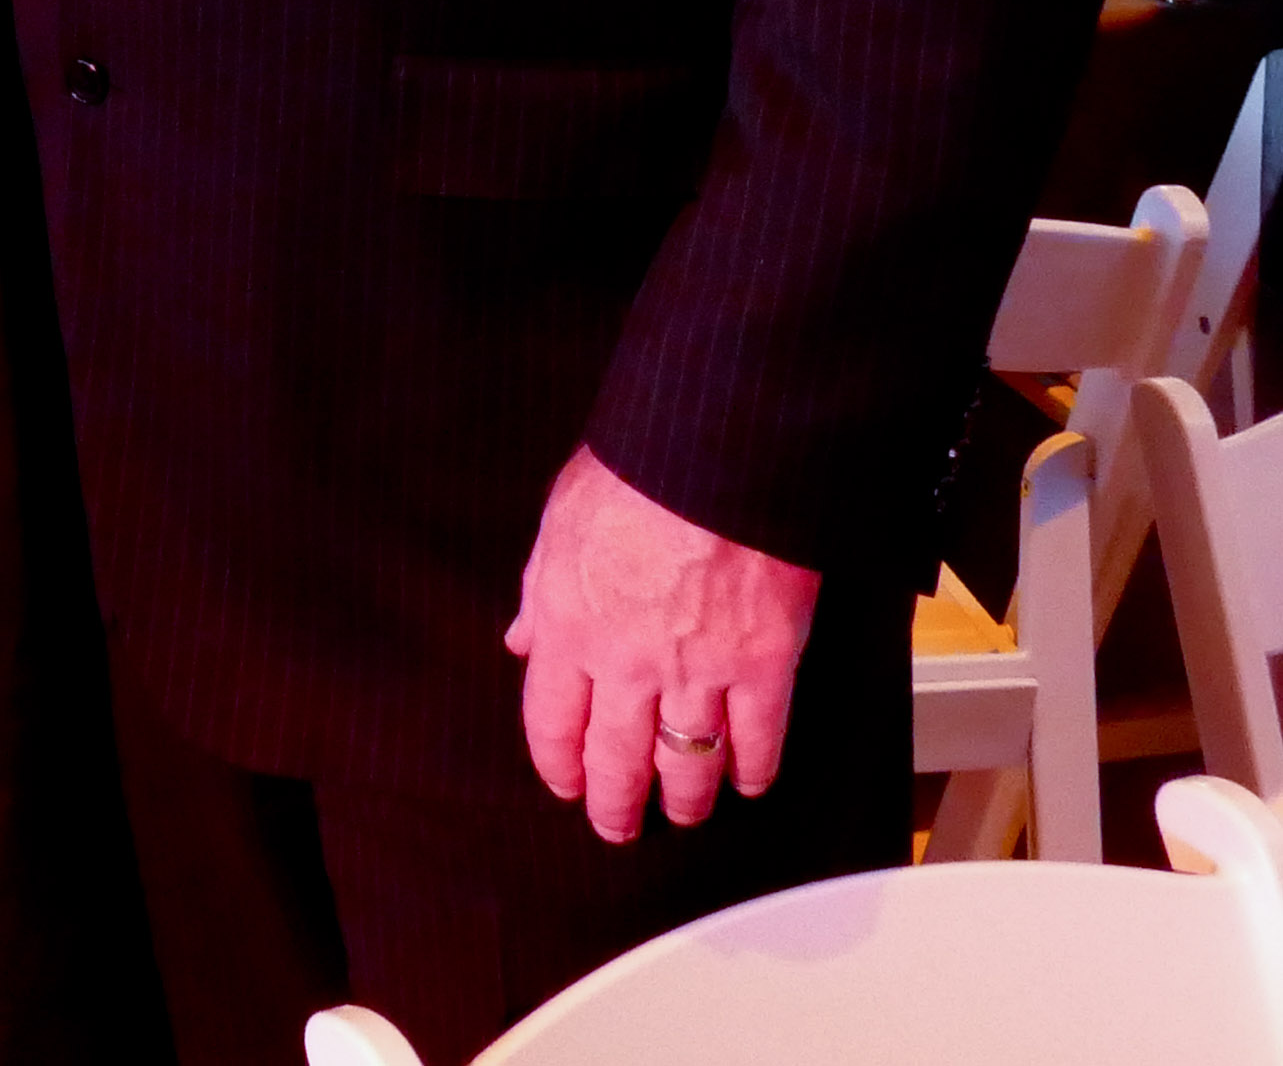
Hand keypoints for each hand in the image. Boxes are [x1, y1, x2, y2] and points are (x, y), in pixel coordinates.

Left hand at [503, 444, 818, 841]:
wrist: (715, 456)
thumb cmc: (635, 472)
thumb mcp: (560, 520)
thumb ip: (538, 590)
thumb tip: (520, 640)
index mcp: (567, 624)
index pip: (551, 720)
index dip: (559, 764)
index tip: (565, 786)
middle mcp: (626, 661)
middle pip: (616, 760)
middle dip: (615, 804)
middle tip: (618, 827)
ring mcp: (698, 670)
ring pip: (686, 763)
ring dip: (683, 800)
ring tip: (682, 814)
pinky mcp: (764, 665)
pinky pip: (758, 739)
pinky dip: (753, 769)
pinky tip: (747, 782)